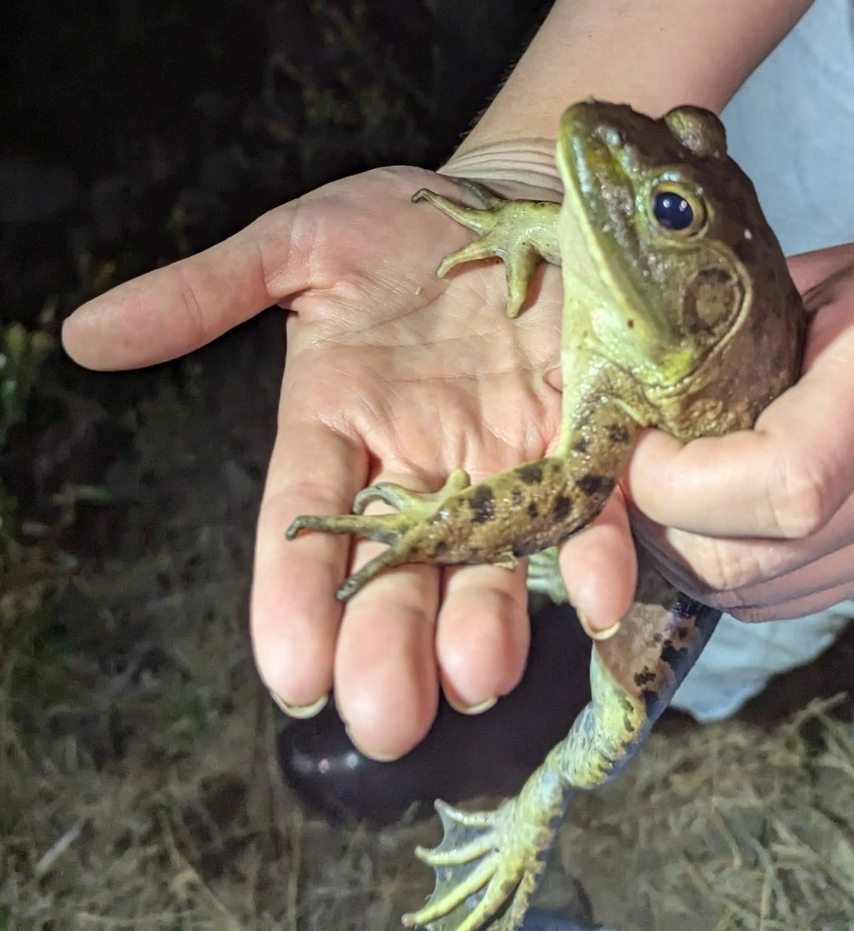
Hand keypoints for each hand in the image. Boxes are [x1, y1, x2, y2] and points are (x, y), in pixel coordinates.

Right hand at [62, 166, 635, 759]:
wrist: (519, 204)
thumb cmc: (401, 229)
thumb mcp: (299, 247)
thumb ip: (206, 292)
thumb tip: (84, 333)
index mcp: (342, 425)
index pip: (305, 524)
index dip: (294, 598)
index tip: (291, 674)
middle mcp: (421, 464)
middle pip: (399, 569)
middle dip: (391, 645)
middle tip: (388, 721)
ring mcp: (506, 462)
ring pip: (490, 560)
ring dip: (487, 623)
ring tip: (477, 681)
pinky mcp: (584, 444)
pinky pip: (590, 509)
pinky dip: (597, 553)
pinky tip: (598, 597)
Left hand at [625, 237, 853, 620]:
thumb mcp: (816, 279)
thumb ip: (723, 336)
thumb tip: (621, 390)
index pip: (781, 480)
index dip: (679, 483)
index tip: (639, 450)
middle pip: (750, 559)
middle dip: (660, 528)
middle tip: (632, 480)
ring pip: (753, 593)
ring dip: (681, 554)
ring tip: (666, 497)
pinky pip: (777, 600)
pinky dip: (725, 571)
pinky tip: (716, 522)